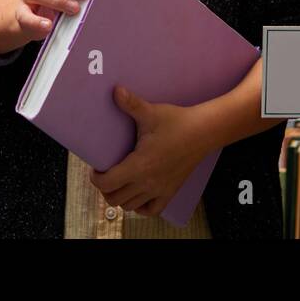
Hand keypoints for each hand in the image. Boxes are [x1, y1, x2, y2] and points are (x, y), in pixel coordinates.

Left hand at [90, 86, 209, 218]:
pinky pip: (151, 210)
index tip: (95, 169)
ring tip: (119, 182)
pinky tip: (138, 194)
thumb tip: (115, 90)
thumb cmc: (176, 122)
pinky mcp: (171, 192)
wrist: (203, 132)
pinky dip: (140, 207)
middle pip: (115, 199)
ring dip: (120, 197)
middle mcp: (148, 182)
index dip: (96, 178)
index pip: (107, 183)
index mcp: (139, 165)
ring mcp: (160, 190)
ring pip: (130, 206)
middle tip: (105, 174)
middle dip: (105, 189)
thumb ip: (131, 104)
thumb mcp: (151, 112)